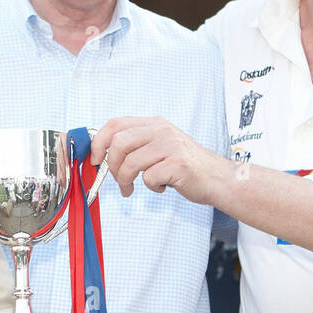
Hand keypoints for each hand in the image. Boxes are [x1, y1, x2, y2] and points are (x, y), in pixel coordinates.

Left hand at [92, 116, 226, 204]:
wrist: (217, 178)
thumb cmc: (185, 166)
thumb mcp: (159, 146)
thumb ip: (136, 145)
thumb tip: (102, 154)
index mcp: (154, 124)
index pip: (115, 124)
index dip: (98, 142)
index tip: (95, 159)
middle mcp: (161, 130)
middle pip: (118, 143)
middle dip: (112, 166)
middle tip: (119, 180)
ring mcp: (170, 146)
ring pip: (130, 163)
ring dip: (126, 181)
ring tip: (133, 189)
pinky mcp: (178, 164)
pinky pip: (149, 178)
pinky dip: (152, 187)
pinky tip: (163, 186)